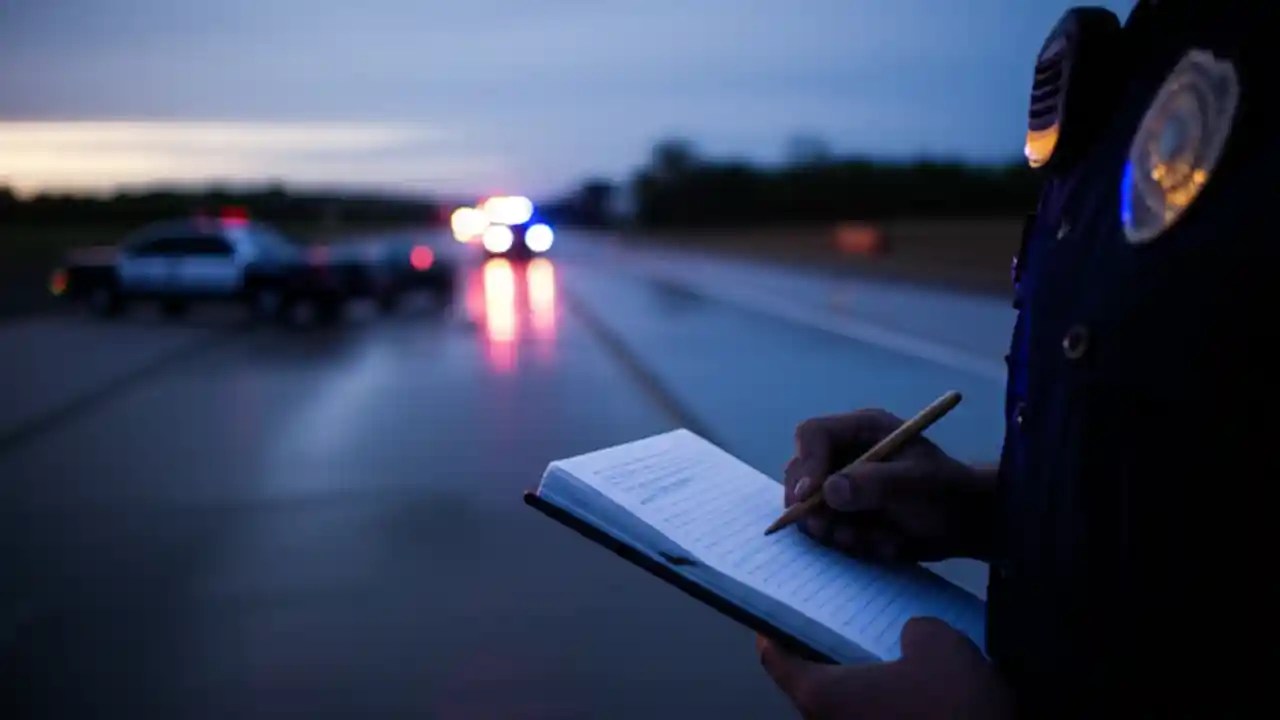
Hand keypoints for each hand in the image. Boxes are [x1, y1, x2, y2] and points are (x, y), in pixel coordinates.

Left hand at [758, 617, 1012, 719]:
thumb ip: (914, 630)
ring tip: (894, 655)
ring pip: (845, 709)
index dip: (771, 632)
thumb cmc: (951, 709)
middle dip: (828, 655)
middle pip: (812, 685)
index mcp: (822, 695)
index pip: (775, 659)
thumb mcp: (938, 643)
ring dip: (863, 686)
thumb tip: (911, 639)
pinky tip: (918, 689)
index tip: (772, 615)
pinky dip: (885, 706)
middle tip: (846, 625)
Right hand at [785, 410, 994, 561]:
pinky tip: (882, 543)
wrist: (963, 526)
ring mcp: (840, 483)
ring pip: (808, 507)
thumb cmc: (945, 493)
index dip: (806, 463)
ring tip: (876, 539)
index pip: (813, 435)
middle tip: (830, 530)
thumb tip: (827, 491)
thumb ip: (874, 484)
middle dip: (811, 505)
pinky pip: (825, 529)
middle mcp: (844, 453)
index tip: (808, 497)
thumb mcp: (915, 484)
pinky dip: (849, 542)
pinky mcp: (842, 512)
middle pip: (800, 472)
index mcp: (861, 430)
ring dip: (836, 530)